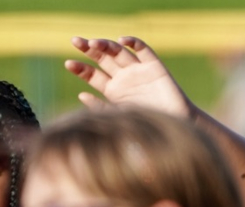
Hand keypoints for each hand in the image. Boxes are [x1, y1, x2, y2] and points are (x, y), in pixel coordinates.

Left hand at [66, 36, 193, 118]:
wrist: (176, 128)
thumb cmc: (149, 129)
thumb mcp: (121, 119)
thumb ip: (102, 108)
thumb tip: (81, 96)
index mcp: (113, 91)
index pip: (92, 75)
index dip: (80, 68)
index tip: (69, 64)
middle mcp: (124, 79)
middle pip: (102, 59)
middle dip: (88, 49)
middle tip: (76, 42)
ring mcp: (139, 71)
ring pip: (119, 52)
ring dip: (106, 44)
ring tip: (94, 43)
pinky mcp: (155, 67)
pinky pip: (143, 50)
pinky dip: (134, 42)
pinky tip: (122, 40)